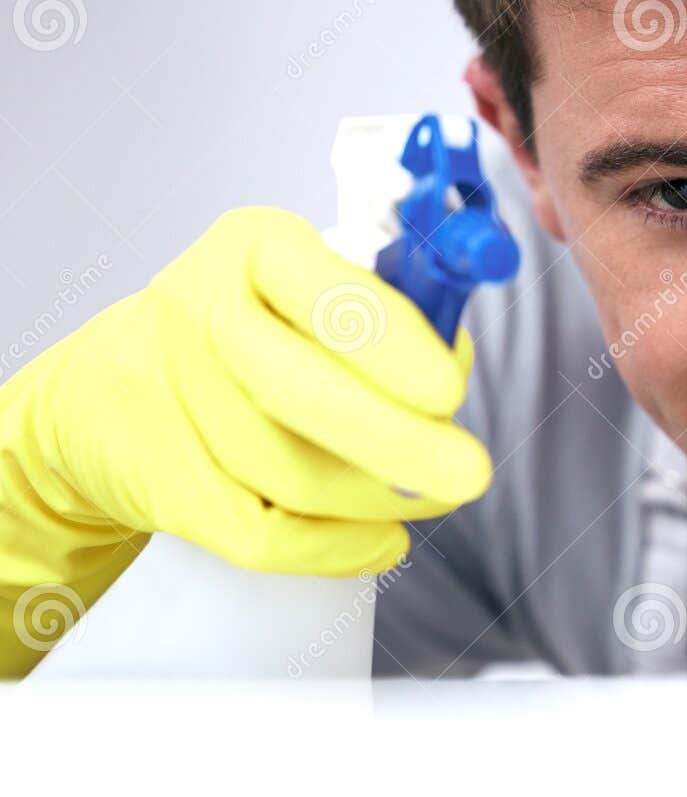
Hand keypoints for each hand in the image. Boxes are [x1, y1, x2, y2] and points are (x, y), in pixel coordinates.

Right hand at [0, 207, 491, 674]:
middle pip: (301, 392)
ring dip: (380, 498)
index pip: (325, 292)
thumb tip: (456, 364)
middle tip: (470, 474)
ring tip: (426, 495)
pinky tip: (382, 537)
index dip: (390, 345)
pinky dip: (340, 548)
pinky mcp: (162, 482)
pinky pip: (267, 535)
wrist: (105, 399)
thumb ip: (393, 319)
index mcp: (255, 248)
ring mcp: (170, 398)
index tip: (448, 391)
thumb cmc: (250, 340)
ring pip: (295, 474)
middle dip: (398, 442)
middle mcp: (200, 310)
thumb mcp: (312, 294)